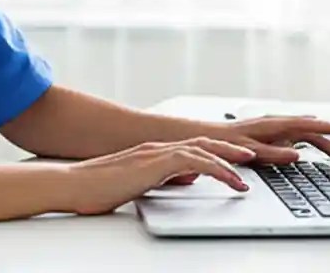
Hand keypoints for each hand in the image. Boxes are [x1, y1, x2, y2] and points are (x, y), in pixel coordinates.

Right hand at [63, 137, 256, 214]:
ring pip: (205, 148)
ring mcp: (157, 152)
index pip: (195, 147)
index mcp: (155, 152)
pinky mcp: (156, 162)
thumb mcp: (138, 184)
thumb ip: (163, 178)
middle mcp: (159, 147)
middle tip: (256, 155)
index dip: (219, 151)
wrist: (72, 185)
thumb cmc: (97, 188)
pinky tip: (231, 178)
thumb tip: (186, 178)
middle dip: (232, 148)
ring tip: (251, 167)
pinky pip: (195, 161)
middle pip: (205, 142)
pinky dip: (218, 168)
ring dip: (231, 157)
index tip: (239, 159)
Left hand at [214, 115, 329, 167]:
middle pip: (313, 134)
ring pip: (308, 132)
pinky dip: (314, 135)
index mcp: (275, 125)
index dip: (326, 128)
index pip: (307, 126)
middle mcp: (279, 123)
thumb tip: (297, 156)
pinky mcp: (274, 133)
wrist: (210, 137)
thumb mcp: (250, 152)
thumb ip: (273, 154)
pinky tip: (319, 136)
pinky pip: (299, 133)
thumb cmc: (228, 144)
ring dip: (327, 141)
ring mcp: (277, 127)